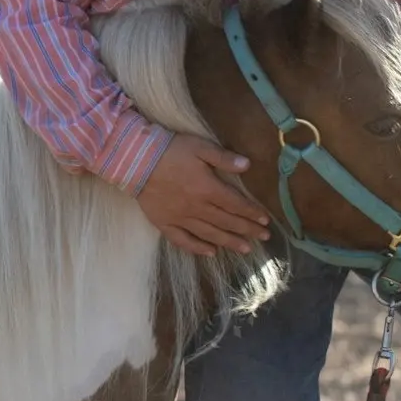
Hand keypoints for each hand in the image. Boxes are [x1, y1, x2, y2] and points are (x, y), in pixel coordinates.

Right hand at [134, 133, 271, 256]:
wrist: (135, 160)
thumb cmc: (170, 150)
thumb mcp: (200, 147)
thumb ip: (224, 158)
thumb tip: (248, 165)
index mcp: (208, 188)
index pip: (236, 204)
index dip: (252, 213)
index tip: (265, 220)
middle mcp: (197, 207)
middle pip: (227, 221)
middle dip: (247, 230)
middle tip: (264, 237)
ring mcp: (180, 218)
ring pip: (209, 234)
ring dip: (229, 242)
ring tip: (245, 249)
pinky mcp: (164, 223)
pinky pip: (183, 240)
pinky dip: (197, 248)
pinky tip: (210, 253)